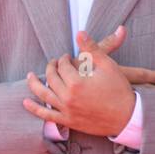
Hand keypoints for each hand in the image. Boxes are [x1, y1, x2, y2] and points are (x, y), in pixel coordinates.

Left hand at [22, 26, 154, 135]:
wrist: (128, 117)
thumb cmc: (119, 90)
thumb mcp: (108, 66)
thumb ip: (91, 48)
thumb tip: (79, 32)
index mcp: (77, 82)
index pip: (62, 65)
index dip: (62, 59)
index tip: (65, 56)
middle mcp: (68, 97)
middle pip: (51, 78)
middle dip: (51, 67)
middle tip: (53, 63)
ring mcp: (67, 111)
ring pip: (44, 95)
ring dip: (34, 84)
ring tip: (30, 76)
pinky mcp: (68, 121)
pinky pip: (47, 116)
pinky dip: (35, 109)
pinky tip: (26, 102)